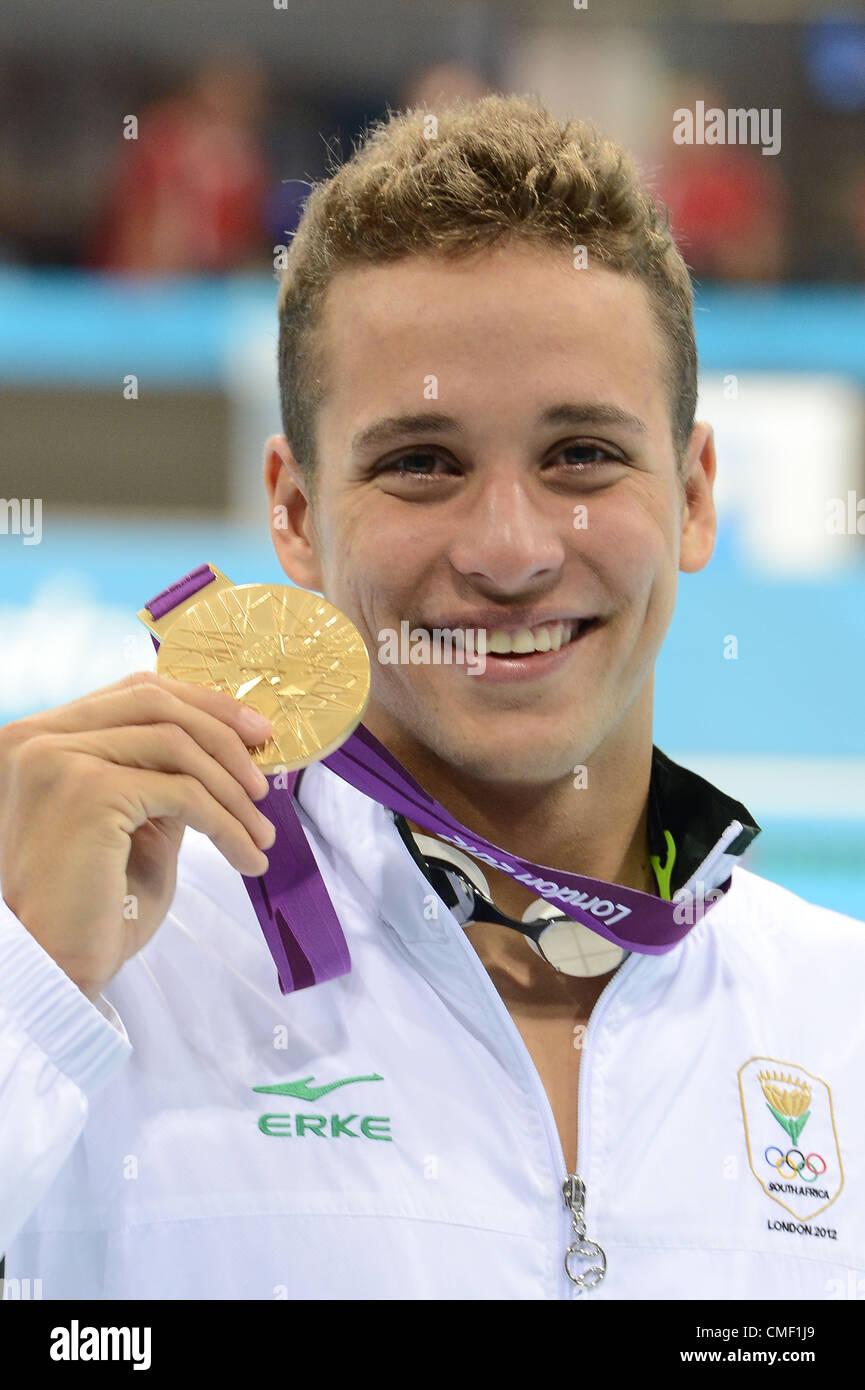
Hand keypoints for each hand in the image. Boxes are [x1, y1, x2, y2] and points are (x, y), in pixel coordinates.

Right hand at [0, 671, 275, 1000]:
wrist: (58, 968)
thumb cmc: (95, 906)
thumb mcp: (137, 823)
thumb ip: (164, 776)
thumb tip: (228, 745)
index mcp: (43, 738)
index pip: (135, 692)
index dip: (202, 703)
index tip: (252, 729)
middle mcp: (39, 739)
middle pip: (156, 702)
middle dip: (225, 733)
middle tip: (268, 774)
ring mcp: (59, 760)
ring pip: (177, 744)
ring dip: (233, 790)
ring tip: (261, 832)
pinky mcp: (89, 792)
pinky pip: (184, 792)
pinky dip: (227, 823)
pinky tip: (247, 856)